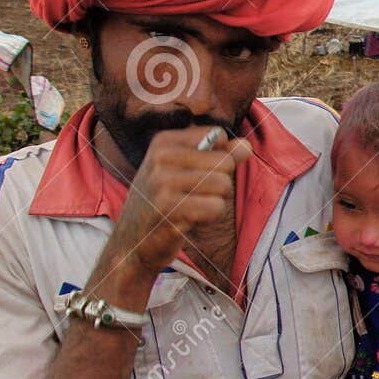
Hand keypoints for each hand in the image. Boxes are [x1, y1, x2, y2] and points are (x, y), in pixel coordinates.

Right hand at [100, 126, 251, 287]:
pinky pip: (215, 207)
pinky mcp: (168, 208)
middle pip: (225, 162)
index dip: (220, 159)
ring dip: (215, 202)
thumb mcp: (187, 171)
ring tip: (190, 208)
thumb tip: (247, 146)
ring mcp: (161, 182)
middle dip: (220, 184)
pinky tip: (188, 220)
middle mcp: (160, 156)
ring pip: (223, 184)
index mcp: (164, 141)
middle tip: (194, 196)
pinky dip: (209, 217)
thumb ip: (221, 156)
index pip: (219, 135)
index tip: (196, 174)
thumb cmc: (165, 203)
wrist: (131, 242)